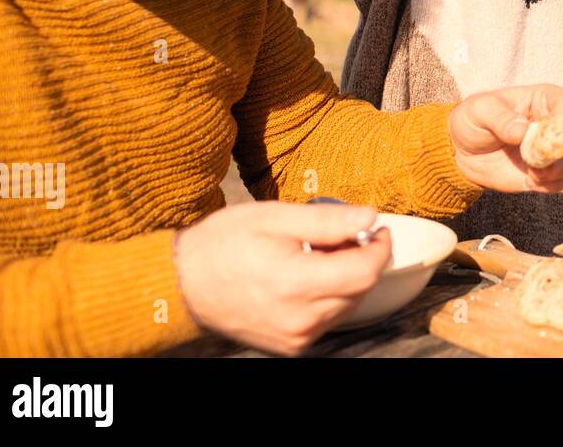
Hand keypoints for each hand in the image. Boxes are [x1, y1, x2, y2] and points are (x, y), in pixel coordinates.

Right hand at [174, 201, 391, 355]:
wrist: (181, 284)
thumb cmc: (224, 244)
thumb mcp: (275, 217)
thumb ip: (328, 220)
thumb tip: (370, 216)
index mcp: (296, 285)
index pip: (365, 272)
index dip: (381, 247)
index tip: (378, 227)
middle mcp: (300, 320)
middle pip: (360, 289)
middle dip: (362, 258)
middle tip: (342, 234)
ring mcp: (295, 339)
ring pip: (348, 305)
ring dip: (347, 277)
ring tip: (319, 253)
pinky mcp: (290, 347)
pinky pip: (328, 319)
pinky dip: (329, 295)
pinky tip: (308, 275)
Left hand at [448, 84, 562, 191]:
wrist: (463, 150)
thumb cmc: (474, 119)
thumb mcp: (480, 111)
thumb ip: (501, 119)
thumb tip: (522, 131)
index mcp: (543, 100)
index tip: (553, 131)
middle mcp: (555, 124)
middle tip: (543, 163)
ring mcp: (554, 149)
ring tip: (535, 174)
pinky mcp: (549, 172)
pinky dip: (555, 184)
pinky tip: (533, 181)